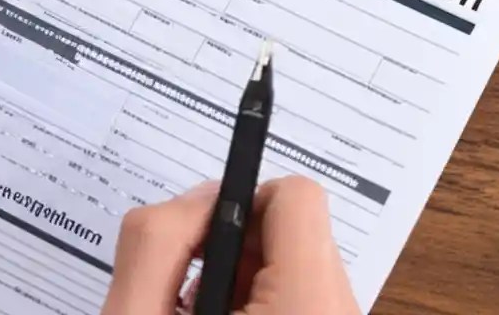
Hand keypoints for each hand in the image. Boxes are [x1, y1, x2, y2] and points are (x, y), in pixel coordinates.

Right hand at [102, 176, 360, 314]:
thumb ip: (158, 240)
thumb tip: (198, 196)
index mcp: (308, 301)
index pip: (295, 195)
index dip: (238, 203)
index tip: (198, 240)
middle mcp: (340, 310)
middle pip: (294, 231)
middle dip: (234, 251)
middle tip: (188, 301)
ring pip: (296, 267)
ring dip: (243, 284)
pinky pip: (303, 299)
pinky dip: (260, 307)